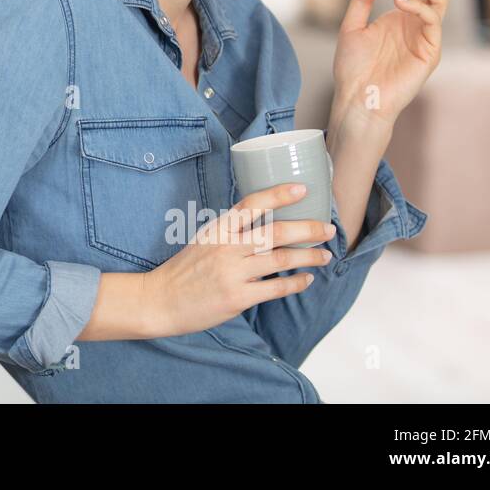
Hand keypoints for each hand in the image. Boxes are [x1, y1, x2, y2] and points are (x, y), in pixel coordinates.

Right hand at [144, 183, 334, 338]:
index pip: (251, 205)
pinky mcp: (238, 297)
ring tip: (324, 255)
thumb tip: (265, 224)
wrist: (161, 299)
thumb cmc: (184, 269)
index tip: (302, 189)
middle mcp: (227, 247)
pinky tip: (306, 279)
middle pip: (276, 232)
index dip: (279, 195)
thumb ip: (230, 232)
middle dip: (308, 229)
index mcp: (218, 229)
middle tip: (328, 229)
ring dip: (308, 257)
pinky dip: (295, 282)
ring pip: (281, 259)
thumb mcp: (203, 240)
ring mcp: (233, 273)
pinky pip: (275, 288)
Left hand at [331, 0, 452, 126]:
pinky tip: (399, 2)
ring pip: (438, 4)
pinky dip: (419, 9)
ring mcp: (425, 39)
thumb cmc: (352, 68)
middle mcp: (417, 26)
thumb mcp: (351, 27)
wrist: (356, 98)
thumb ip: (362, 0)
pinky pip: (432, 25)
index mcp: (402, 18)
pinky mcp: (429, 53)